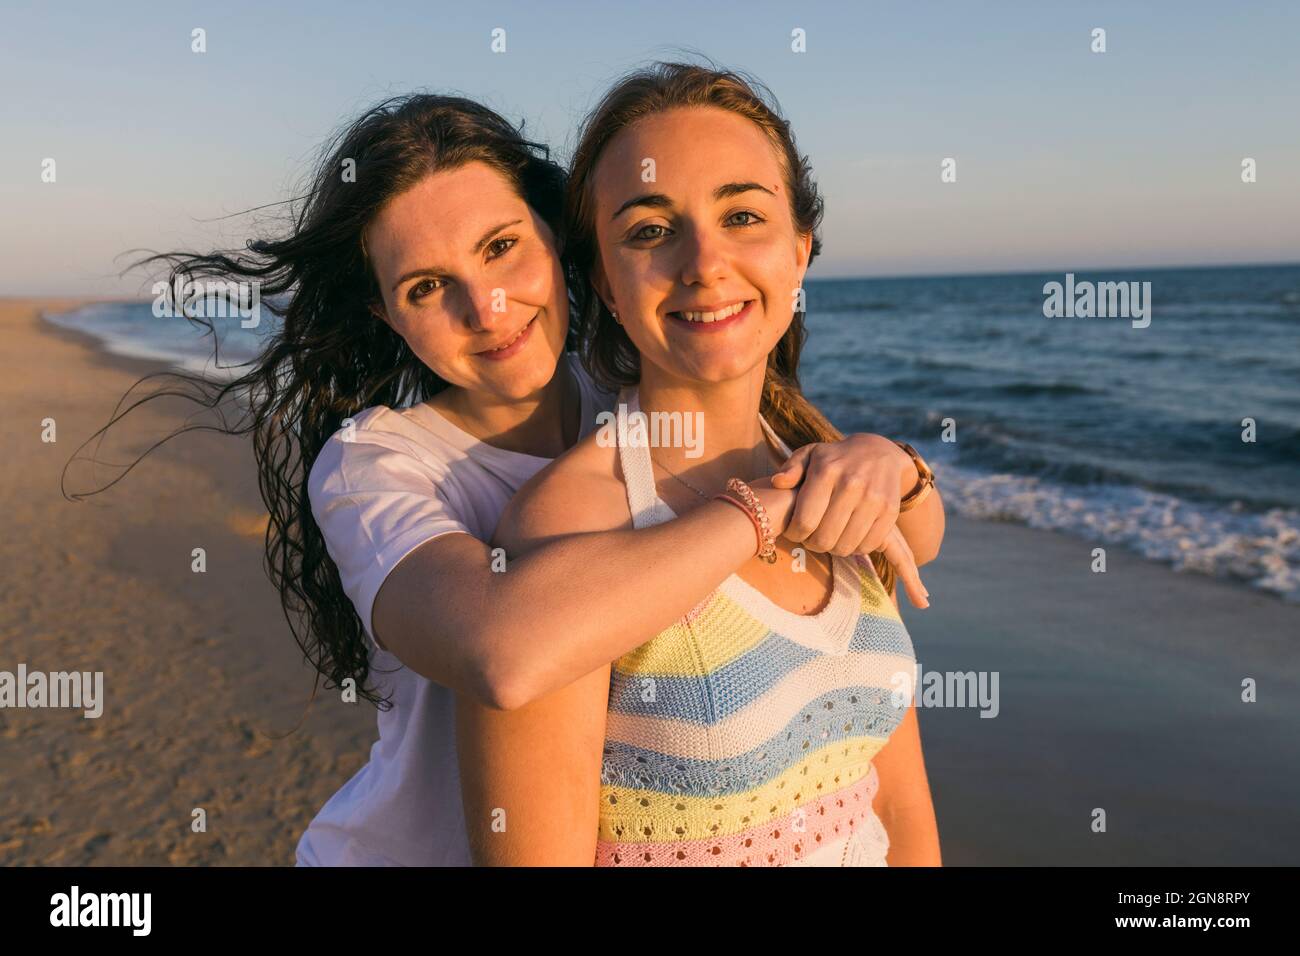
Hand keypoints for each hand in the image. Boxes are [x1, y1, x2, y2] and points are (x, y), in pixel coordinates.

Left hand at [769, 434, 929, 608]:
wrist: (879, 453)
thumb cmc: (835, 458)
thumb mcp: (810, 455)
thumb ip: (791, 468)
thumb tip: (777, 483)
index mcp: (826, 471)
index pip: (805, 520)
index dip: (795, 534)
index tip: (794, 532)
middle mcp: (851, 484)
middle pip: (824, 538)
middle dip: (812, 544)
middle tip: (810, 539)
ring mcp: (873, 499)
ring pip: (846, 546)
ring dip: (833, 549)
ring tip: (828, 539)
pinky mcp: (890, 511)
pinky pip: (868, 545)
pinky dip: (856, 548)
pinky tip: (848, 537)